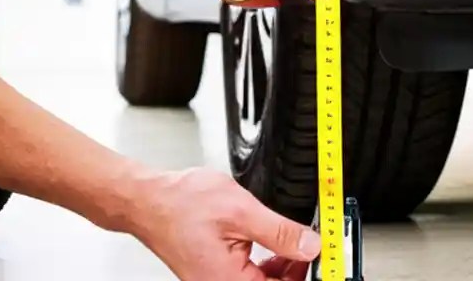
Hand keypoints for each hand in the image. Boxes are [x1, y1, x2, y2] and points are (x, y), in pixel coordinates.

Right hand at [129, 168, 319, 280]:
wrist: (149, 199)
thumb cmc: (181, 204)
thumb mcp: (243, 212)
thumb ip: (281, 232)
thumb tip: (311, 246)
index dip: (305, 273)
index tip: (323, 256)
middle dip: (296, 269)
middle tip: (312, 243)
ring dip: (283, 265)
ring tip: (295, 239)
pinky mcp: (214, 273)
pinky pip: (249, 276)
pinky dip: (267, 262)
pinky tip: (273, 244)